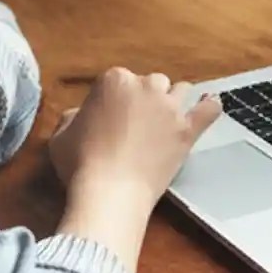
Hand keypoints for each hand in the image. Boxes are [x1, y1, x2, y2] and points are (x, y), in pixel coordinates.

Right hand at [49, 67, 221, 211]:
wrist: (110, 192)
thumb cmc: (80, 163)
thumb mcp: (61, 135)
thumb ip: (72, 117)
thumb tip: (81, 114)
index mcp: (114, 81)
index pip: (120, 81)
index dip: (117, 101)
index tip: (113, 119)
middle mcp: (146, 86)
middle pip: (152, 83)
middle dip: (146, 99)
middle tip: (139, 124)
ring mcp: (170, 107)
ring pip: (180, 90)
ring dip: (174, 101)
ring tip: (166, 121)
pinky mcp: (188, 130)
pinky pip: (209, 110)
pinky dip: (210, 107)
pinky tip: (210, 106)